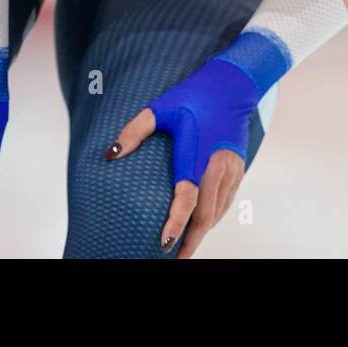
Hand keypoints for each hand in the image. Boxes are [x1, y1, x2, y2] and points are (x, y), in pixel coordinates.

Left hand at [108, 56, 262, 258]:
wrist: (234, 86)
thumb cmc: (193, 97)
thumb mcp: (160, 109)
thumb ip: (134, 132)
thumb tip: (109, 156)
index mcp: (196, 155)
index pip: (187, 198)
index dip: (176, 224)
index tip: (165, 244)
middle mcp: (217, 167)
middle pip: (205, 216)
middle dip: (189, 242)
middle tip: (172, 259)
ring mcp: (231, 170)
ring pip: (216, 213)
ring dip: (201, 233)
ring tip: (183, 249)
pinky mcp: (238, 169)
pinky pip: (225, 203)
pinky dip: (211, 219)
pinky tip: (200, 227)